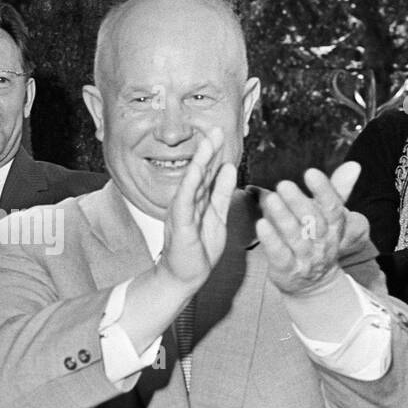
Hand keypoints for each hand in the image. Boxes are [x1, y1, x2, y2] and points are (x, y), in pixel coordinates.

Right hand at [159, 128, 236, 291]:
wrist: (184, 278)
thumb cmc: (199, 251)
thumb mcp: (217, 217)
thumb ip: (221, 194)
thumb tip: (228, 169)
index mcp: (197, 201)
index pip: (207, 173)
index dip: (214, 154)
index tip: (222, 134)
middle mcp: (187, 203)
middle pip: (199, 173)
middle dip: (208, 151)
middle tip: (216, 129)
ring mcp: (181, 213)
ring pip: (191, 182)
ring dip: (200, 162)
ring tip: (208, 143)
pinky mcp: (179, 225)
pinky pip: (185, 202)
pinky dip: (191, 184)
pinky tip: (197, 170)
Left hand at [256, 162, 360, 295]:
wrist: (314, 285)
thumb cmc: (319, 241)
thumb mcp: (331, 218)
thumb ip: (338, 190)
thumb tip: (354, 165)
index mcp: (334, 227)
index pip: (333, 207)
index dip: (324, 190)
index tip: (311, 173)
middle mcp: (322, 242)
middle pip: (313, 221)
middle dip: (299, 202)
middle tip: (283, 184)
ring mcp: (305, 257)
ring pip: (295, 237)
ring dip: (282, 217)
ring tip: (270, 199)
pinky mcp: (287, 269)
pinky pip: (279, 254)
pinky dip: (270, 240)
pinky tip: (260, 224)